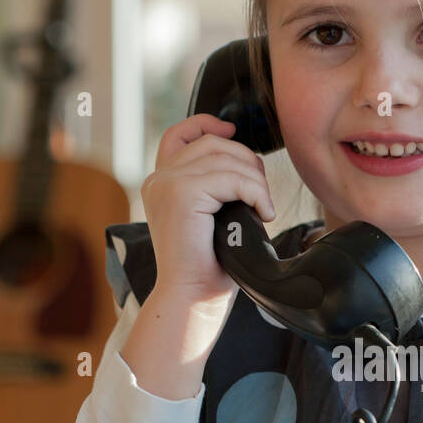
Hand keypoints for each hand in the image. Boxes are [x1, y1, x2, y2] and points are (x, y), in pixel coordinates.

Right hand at [142, 113, 276, 303]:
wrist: (192, 299)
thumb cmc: (209, 269)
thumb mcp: (212, 219)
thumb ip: (216, 188)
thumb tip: (248, 164)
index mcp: (162, 184)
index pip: (179, 134)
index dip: (206, 123)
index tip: (232, 130)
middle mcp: (159, 179)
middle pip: (212, 143)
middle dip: (247, 161)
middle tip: (261, 194)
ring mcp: (166, 183)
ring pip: (225, 158)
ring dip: (255, 181)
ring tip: (263, 208)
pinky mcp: (181, 193)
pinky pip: (232, 178)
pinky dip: (256, 192)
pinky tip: (263, 214)